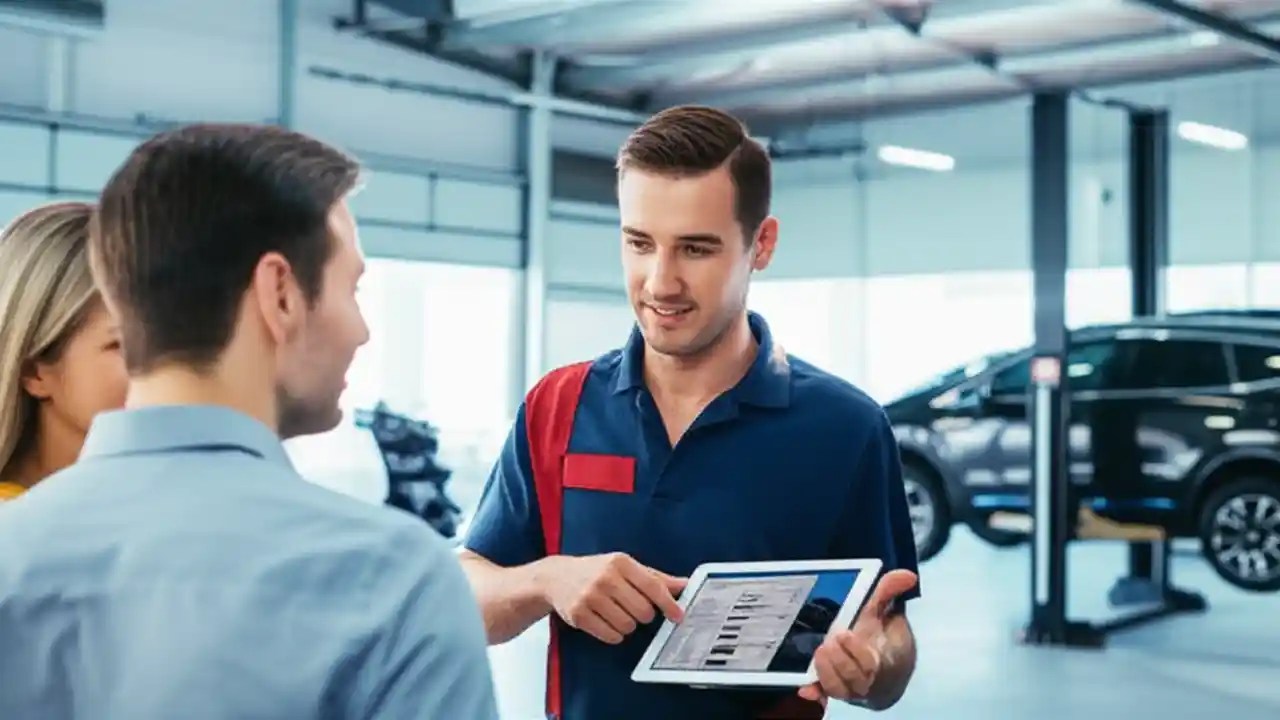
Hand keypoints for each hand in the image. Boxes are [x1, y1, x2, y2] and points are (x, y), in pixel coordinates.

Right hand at [541, 552, 686, 644]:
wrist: (555, 577)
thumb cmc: (597, 571)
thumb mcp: (625, 567)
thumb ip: (655, 578)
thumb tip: (686, 585)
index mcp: (620, 562)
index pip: (653, 586)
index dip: (669, 604)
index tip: (679, 616)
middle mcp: (605, 578)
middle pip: (643, 611)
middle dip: (643, 616)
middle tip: (634, 609)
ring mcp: (590, 596)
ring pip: (627, 626)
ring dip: (627, 625)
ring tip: (616, 613)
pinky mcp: (578, 615)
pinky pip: (610, 636)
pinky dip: (613, 634)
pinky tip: (606, 622)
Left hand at [797, 569, 917, 704]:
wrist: (887, 672)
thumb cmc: (886, 640)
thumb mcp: (888, 613)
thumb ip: (890, 592)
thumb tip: (907, 575)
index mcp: (887, 662)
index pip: (874, 664)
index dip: (858, 653)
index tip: (844, 634)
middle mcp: (870, 679)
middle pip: (855, 680)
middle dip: (841, 662)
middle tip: (829, 642)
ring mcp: (853, 689)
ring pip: (839, 690)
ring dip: (826, 674)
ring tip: (820, 651)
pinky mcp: (836, 692)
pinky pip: (826, 696)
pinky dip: (816, 694)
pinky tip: (805, 689)